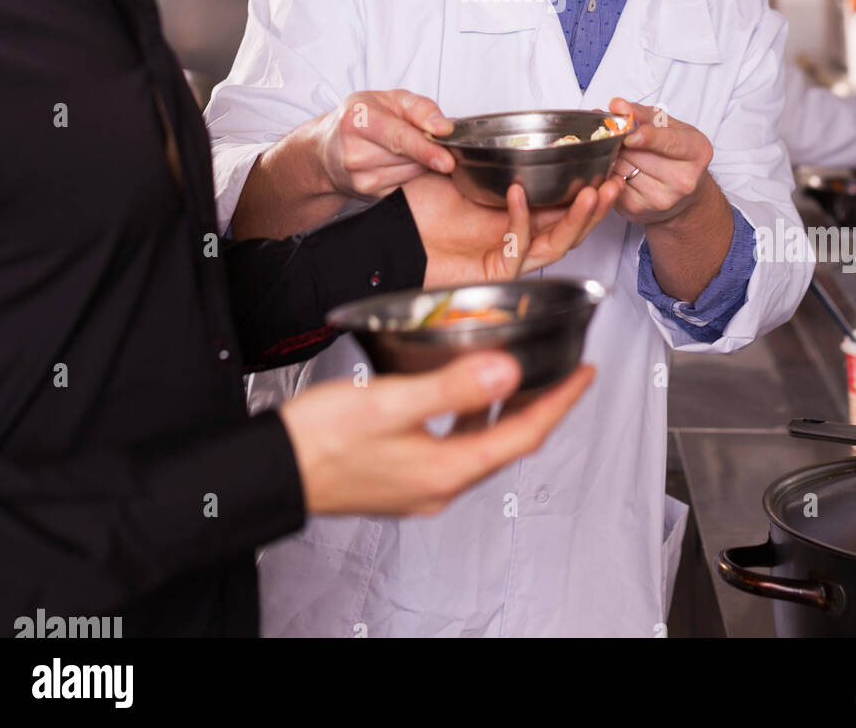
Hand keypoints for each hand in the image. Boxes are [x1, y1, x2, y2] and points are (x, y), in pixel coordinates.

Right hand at [280, 353, 594, 516]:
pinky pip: (453, 444)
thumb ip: (450, 387)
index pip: (524, 433)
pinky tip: (458, 393)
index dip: (560, 401)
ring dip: (505, 410)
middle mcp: (440, 483)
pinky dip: (470, 416)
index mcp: (447, 468)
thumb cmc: (318, 441)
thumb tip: (507, 371)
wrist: (270, 471)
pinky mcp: (400, 475)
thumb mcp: (389, 404)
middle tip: (563, 373)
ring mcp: (420, 483)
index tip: (585, 373)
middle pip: (508, 440)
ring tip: (520, 375)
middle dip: (540, 405)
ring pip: (480, 442)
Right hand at [318, 89, 455, 203]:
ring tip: (404, 146)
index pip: (398, 138)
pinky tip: (398, 162)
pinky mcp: (369, 194)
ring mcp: (360, 178)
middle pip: (409, 157)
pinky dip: (411, 173)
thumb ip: (421, 108)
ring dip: (420, 161)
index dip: (425, 149)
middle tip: (425, 136)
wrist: (326, 149)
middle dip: (427, 148)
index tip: (447, 160)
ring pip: (411, 173)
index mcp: (357, 120)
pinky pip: (406, 184)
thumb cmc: (361, 118)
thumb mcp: (389, 99)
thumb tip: (444, 128)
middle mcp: (354, 152)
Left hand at [403, 172, 621, 287]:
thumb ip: (493, 161)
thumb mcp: (463, 172)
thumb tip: (516, 133)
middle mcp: (518, 239)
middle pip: (570, 228)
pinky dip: (521, 220)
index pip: (562, 207)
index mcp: (517, 217)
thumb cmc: (420, 209)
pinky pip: (517, 249)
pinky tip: (520, 194)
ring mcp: (508, 258)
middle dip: (595, 207)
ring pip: (556, 244)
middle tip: (613, 183)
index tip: (604, 169)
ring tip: (591, 193)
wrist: (393, 235)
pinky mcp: (492, 273)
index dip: (586, 191)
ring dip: (576, 218)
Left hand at [607, 96, 714, 225]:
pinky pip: (612, 184)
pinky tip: (620, 169)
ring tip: (622, 152)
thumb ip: (642, 114)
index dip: (646, 137)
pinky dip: (610, 173)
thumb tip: (618, 106)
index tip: (629, 134)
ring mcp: (662, 199)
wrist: (683, 195)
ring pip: (621, 168)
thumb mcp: (669, 127)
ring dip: (613, 156)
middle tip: (616, 133)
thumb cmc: (675, 153)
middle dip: (621, 140)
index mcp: (697, 151)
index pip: (669, 142)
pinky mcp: (638, 210)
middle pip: (638, 154)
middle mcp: (684, 179)